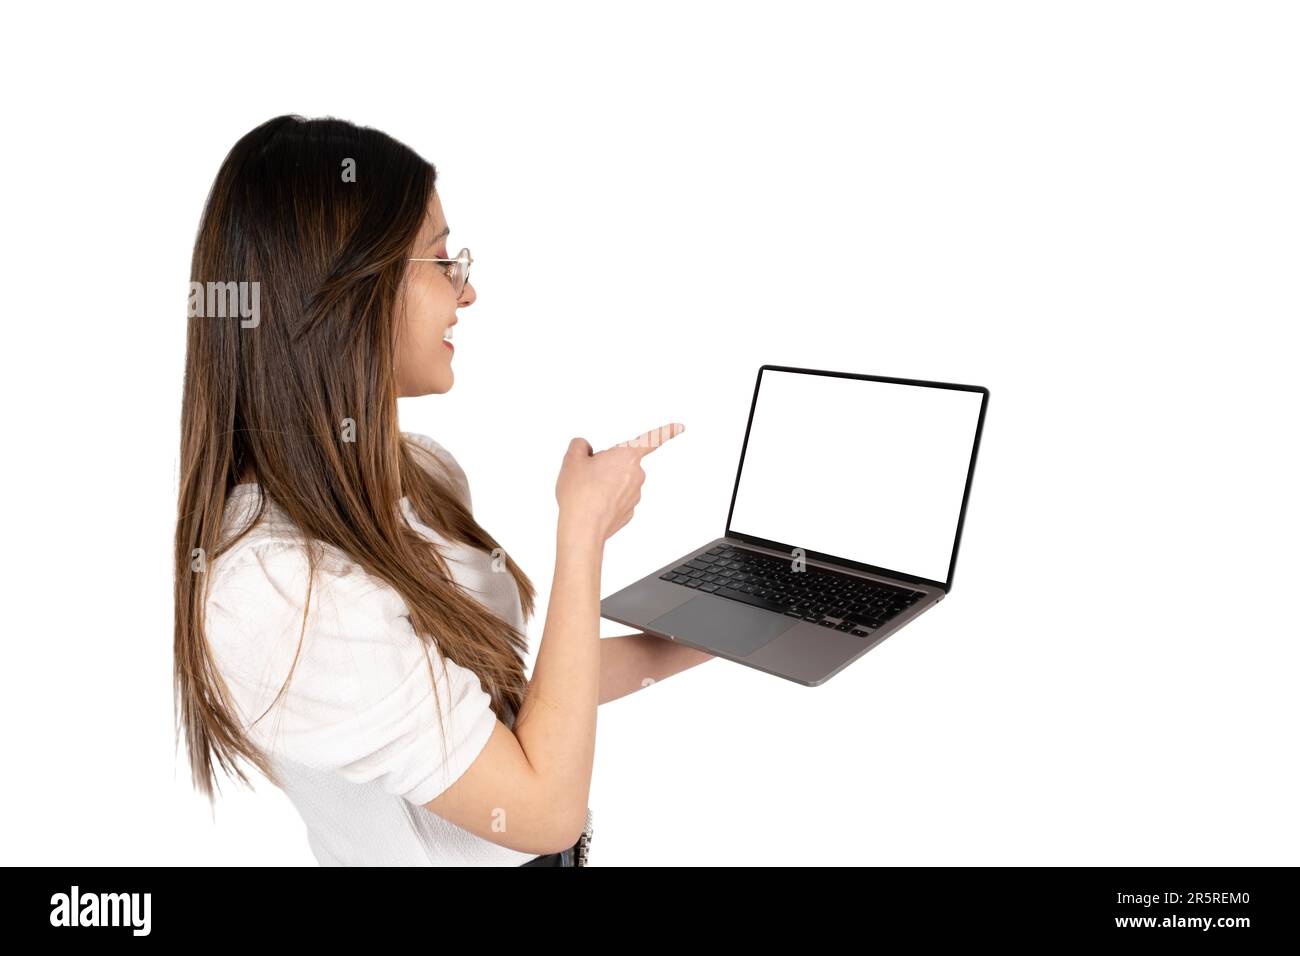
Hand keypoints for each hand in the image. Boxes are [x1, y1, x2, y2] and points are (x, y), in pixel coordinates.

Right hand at [555, 423, 684, 543]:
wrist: (582, 528)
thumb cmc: (580, 494)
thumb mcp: (572, 460)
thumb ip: (580, 445)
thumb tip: (584, 448)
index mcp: (627, 457)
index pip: (651, 440)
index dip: (665, 431)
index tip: (679, 427)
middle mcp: (636, 475)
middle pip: (622, 462)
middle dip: (606, 465)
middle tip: (587, 475)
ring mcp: (634, 495)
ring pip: (619, 481)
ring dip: (606, 483)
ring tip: (587, 492)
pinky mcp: (629, 512)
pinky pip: (617, 499)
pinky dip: (606, 500)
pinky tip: (593, 504)